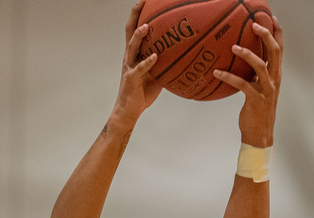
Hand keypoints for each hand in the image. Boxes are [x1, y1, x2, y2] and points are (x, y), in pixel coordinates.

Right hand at [111, 0, 162, 128]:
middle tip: (142, 2)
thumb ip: (165, 61)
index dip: (138, 13)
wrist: (129, 110)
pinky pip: (140, 68)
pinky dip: (148, 62)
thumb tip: (184, 53)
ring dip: (139, 36)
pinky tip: (155, 56)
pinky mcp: (131, 78)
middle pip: (129, 31)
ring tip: (146, 26)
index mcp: (134, 54)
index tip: (145, 1)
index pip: (134, 29)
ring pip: (132, 47)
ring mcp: (129, 67)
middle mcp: (129, 57)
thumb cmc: (143, 92)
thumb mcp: (157, 73)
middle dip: (135, 15)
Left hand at [213, 18, 282, 146]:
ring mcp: (266, 89)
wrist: (259, 134)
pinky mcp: (255, 99)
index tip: (270, 18)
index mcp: (276, 75)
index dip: (277, 33)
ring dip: (247, 54)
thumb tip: (240, 64)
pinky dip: (229, 77)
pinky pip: (242, 84)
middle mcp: (274, 79)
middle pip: (275, 52)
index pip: (280, 49)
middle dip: (266, 36)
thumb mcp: (258, 90)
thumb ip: (254, 76)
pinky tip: (217, 73)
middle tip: (254, 24)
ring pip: (260, 66)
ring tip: (233, 47)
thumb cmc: (256, 112)